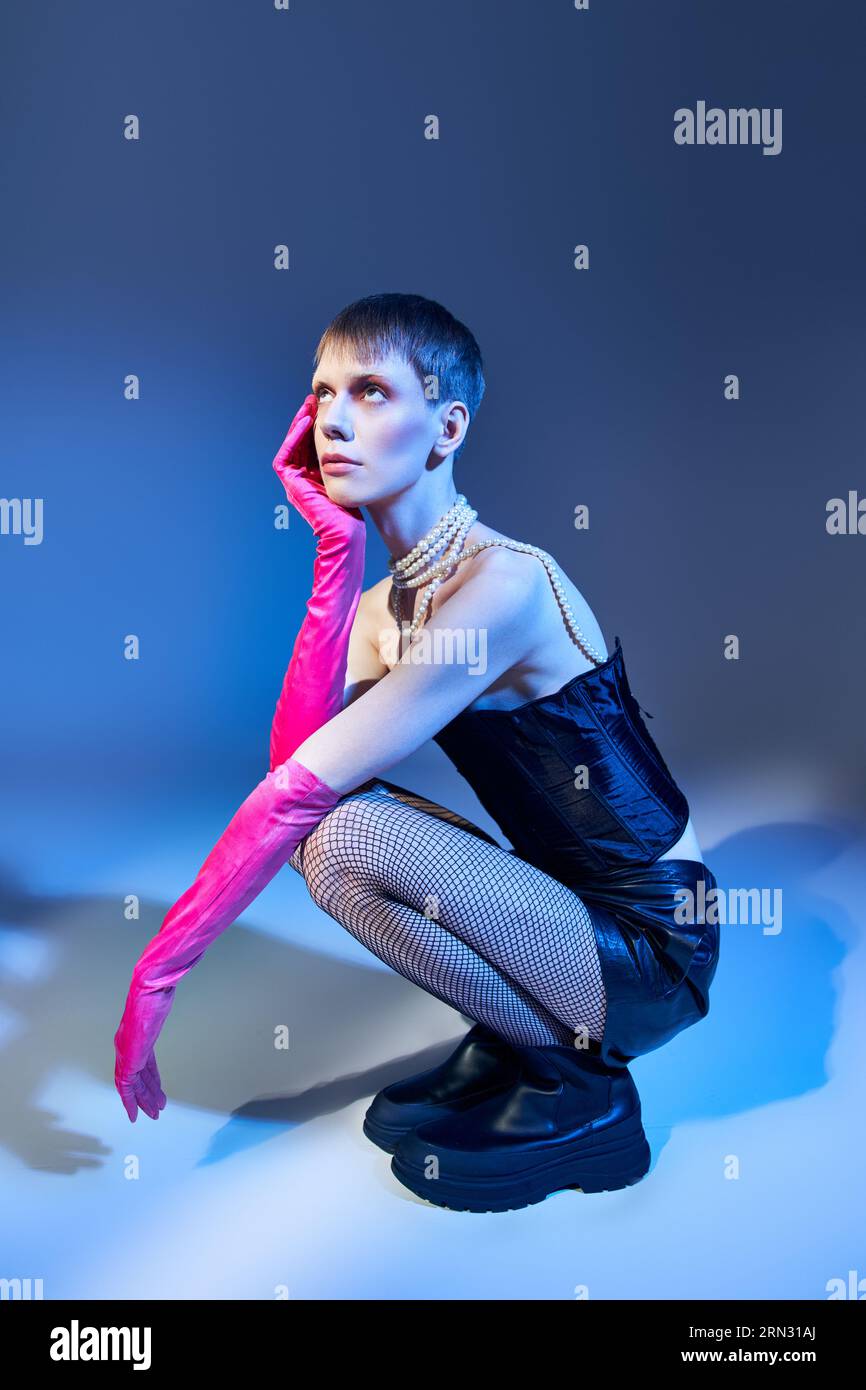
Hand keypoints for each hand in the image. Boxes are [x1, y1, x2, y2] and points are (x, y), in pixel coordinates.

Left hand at [113, 979, 173, 1121]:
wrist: (150, 988)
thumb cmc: (155, 992)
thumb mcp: (159, 1006)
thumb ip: (159, 1009)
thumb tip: (166, 997)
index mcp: (131, 1037)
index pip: (139, 1066)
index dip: (146, 1083)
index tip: (153, 1094)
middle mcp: (124, 1047)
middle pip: (134, 1079)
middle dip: (146, 1096)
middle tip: (155, 1111)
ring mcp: (126, 1052)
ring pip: (133, 1085)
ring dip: (144, 1101)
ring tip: (155, 1114)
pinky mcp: (129, 1057)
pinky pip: (128, 1084)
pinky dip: (132, 1099)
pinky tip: (139, 1109)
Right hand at [272, 394, 363, 542]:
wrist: (346, 532)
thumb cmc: (354, 510)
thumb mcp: (351, 479)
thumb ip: (348, 463)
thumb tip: (357, 440)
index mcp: (314, 478)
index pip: (310, 446)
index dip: (315, 426)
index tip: (323, 408)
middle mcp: (302, 479)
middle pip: (299, 443)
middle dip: (305, 421)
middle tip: (312, 400)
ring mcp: (294, 483)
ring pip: (291, 446)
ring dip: (298, 424)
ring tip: (308, 406)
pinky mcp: (290, 485)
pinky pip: (285, 456)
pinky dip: (293, 438)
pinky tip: (306, 422)